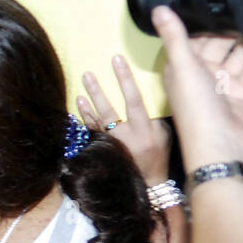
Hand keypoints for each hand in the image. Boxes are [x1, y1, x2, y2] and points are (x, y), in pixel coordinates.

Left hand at [77, 54, 170, 183]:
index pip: (135, 99)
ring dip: (88, 101)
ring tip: (82, 84)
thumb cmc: (158, 154)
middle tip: (87, 73)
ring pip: (97, 119)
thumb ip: (155, 116)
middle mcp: (126, 136)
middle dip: (98, 90)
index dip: (125, 79)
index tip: (117, 60)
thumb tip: (147, 94)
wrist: (148, 182)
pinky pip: (91, 130)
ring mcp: (112, 143)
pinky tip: (79, 103)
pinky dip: (84, 116)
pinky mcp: (103, 149)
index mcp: (145, 129)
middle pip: (109, 109)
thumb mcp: (164, 135)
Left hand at [153, 6, 242, 168]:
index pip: (194, 38)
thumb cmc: (195, 108)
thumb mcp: (183, 67)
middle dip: (233, 31)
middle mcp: (202, 72)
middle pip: (220, 45)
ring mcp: (224, 83)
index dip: (206, 22)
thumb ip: (174, 37)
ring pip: (240, 55)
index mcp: (182, 66)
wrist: (221, 146)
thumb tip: (158, 7)